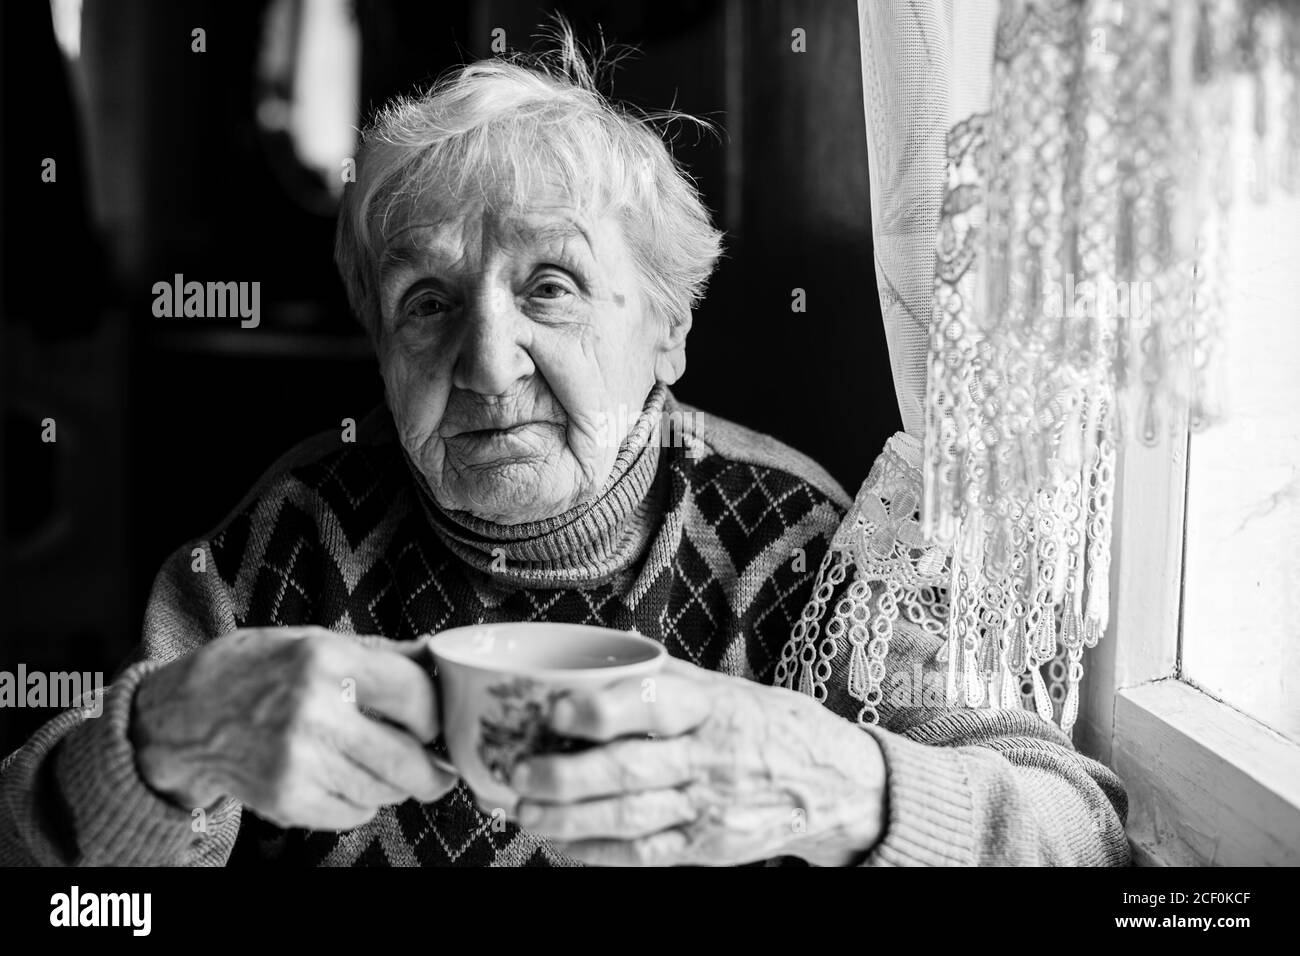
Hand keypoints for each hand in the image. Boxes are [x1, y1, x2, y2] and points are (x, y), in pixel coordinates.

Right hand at [130, 626, 457, 829]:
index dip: (435, 715)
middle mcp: (314, 710)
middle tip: (439, 770)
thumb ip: (381, 652)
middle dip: (432, 771)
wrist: (184, 713)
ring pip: (383, 790)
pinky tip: (342, 780)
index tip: (435, 725)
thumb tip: (437, 654)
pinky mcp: (285, 798)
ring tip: (376, 766)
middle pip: (406, 758)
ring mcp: (298, 759)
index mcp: (327, 660)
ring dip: (393, 785)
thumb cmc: (255, 670)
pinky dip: (359, 803)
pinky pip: (352, 814)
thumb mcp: (315, 642)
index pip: (414, 694)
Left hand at [509, 657, 886, 865]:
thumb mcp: (723, 686)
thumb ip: (661, 675)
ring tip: (527, 811)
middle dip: (566, 776)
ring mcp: (708, 807)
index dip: (600, 710)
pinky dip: (598, 853)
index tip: (553, 709)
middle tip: (520, 771)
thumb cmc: (766, 723)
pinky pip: (645, 856)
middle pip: (630, 771)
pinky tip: (564, 844)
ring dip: (569, 819)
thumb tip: (594, 653)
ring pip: (629, 819)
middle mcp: (709, 757)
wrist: (834, 782)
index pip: (653, 704)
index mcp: (710, 706)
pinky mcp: (707, 847)